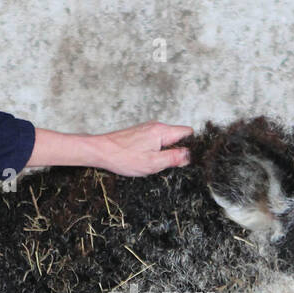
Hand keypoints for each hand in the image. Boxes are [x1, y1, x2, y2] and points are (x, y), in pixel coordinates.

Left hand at [28, 122, 193, 176]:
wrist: (100, 151)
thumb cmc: (124, 157)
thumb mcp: (153, 163)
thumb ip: (174, 158)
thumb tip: (190, 155)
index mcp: (162, 131)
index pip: (188, 133)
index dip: (193, 145)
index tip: (191, 158)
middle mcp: (156, 127)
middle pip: (178, 136)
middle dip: (179, 150)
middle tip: (174, 166)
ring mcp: (147, 130)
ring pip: (166, 140)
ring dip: (167, 152)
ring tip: (159, 164)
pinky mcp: (140, 135)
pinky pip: (156, 141)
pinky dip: (157, 151)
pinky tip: (149, 161)